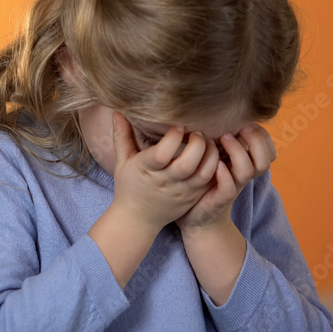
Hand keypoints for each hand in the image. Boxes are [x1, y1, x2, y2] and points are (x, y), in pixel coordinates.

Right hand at [109, 111, 221, 232]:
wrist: (137, 218)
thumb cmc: (129, 186)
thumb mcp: (123, 161)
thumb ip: (122, 136)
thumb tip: (117, 112)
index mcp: (146, 170)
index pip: (162, 154)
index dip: (173, 137)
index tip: (177, 126)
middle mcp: (165, 182)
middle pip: (187, 164)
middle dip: (197, 144)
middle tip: (196, 133)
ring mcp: (181, 192)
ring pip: (204, 173)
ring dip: (211, 155)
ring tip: (207, 143)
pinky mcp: (192, 197)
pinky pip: (209, 182)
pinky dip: (215, 167)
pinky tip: (212, 155)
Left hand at [175, 123, 277, 234]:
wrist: (195, 217)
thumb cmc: (202, 181)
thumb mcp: (213, 157)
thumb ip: (219, 140)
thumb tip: (216, 111)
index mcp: (244, 164)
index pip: (268, 150)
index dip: (263, 136)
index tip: (247, 123)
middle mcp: (241, 176)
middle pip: (264, 159)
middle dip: (256, 141)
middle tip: (239, 129)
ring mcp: (232, 187)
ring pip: (248, 171)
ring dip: (238, 152)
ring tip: (224, 138)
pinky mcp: (219, 200)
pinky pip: (229, 189)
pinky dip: (225, 176)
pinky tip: (217, 165)